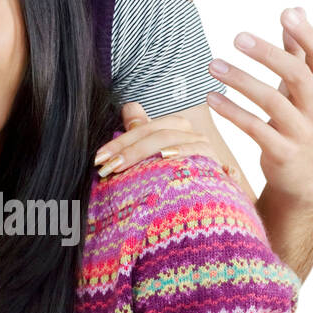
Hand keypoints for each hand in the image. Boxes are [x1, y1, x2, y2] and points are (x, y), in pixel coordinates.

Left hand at [93, 101, 221, 177]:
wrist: (204, 204)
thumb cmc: (173, 181)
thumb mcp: (152, 160)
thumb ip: (140, 133)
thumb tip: (129, 108)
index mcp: (172, 127)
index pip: (142, 126)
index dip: (119, 141)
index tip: (99, 158)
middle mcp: (187, 132)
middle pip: (152, 132)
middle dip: (124, 148)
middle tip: (103, 165)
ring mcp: (201, 144)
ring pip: (166, 138)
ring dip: (140, 151)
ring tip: (119, 166)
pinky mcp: (213, 159)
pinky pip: (196, 150)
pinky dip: (180, 151)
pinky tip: (165, 156)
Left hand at [205, 8, 312, 205]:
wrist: (305, 176)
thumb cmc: (301, 120)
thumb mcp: (306, 88)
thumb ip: (299, 50)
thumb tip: (297, 9)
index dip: (307, 34)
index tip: (285, 13)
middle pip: (298, 75)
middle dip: (268, 54)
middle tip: (237, 37)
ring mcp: (301, 132)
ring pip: (272, 102)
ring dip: (240, 80)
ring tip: (212, 65)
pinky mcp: (281, 151)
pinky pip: (254, 128)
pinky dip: (231, 111)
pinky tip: (210, 97)